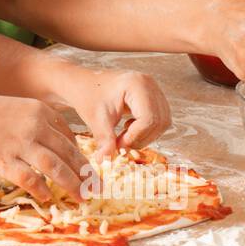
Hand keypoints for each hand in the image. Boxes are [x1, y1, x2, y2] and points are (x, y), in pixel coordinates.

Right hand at [0, 95, 88, 201]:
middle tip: (96, 189)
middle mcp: (34, 126)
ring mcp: (20, 143)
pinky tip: (48, 198)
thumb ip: (33, 124)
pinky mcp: (5, 160)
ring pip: (56, 168)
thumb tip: (51, 145)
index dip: (81, 156)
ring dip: (73, 185)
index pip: (69, 137)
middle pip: (69, 153)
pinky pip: (31, 179)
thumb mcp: (13, 109)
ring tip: (82, 198)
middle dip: (85, 174)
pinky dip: (42, 190)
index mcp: (39, 111)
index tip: (88, 170)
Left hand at [56, 67, 170, 160]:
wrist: (82, 84)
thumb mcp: (95, 119)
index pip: (148, 118)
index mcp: (136, 84)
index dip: (135, 136)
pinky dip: (146, 129)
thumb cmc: (87, 97)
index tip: (118, 144)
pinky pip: (159, 119)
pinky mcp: (153, 96)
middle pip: (158, 121)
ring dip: (144, 136)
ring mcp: (153, 89)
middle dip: (141, 138)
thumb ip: (104, 140)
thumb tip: (104, 161)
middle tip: (120, 144)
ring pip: (162, 122)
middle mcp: (149, 84)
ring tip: (123, 136)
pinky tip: (128, 127)